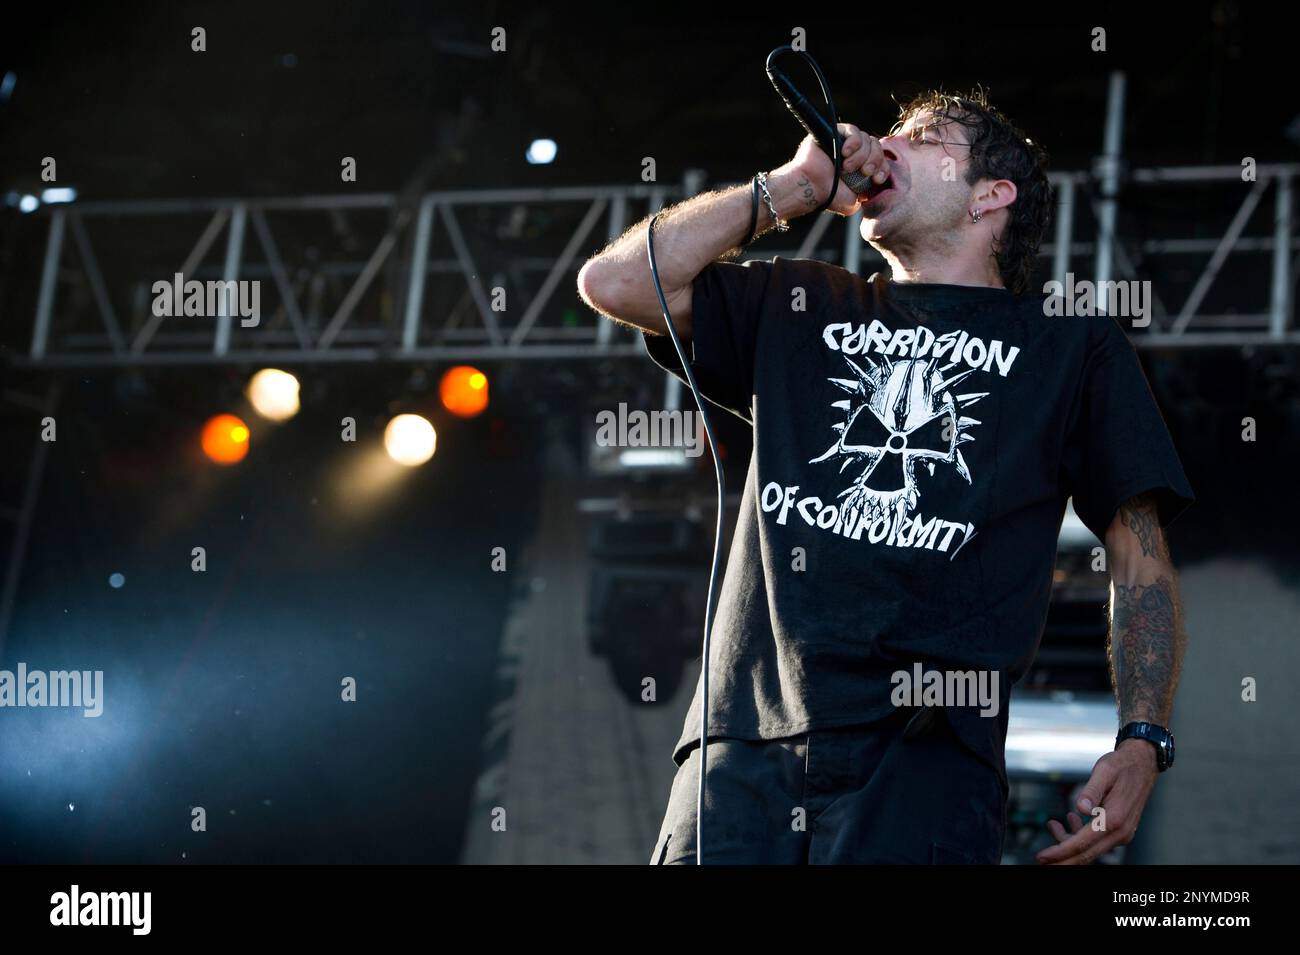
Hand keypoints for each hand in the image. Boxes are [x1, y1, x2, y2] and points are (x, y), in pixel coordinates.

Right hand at [780, 122, 885, 216]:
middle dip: (874, 160)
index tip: (877, 179)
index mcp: (859, 167)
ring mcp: (844, 142)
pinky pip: (853, 130)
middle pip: (876, 147)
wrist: (810, 188)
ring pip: (866, 139)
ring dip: (861, 154)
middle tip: (864, 171)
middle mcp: (853, 153)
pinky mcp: (834, 132)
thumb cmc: (827, 196)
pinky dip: (853, 142)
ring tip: (847, 166)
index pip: (880, 160)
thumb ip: (863, 197)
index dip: (883, 168)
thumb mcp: (851, 202)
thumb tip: (868, 195)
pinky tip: (845, 153)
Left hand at [1036, 739, 1158, 864]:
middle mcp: (1120, 831)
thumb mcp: (1104, 771)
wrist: (1143, 763)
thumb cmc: (1122, 765)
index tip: (1042, 856)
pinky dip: (1080, 835)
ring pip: (1090, 848)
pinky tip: (1070, 819)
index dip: (1060, 852)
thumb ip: (1092, 791)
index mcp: (1114, 818)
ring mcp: (1122, 833)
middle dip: (1062, 858)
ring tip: (1052, 824)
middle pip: (1087, 854)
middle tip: (1041, 858)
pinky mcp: (1120, 830)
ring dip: (1068, 842)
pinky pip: (1097, 840)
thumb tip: (1080, 808)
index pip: (1082, 844)